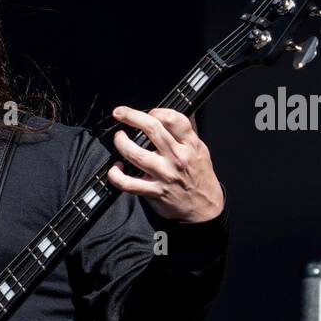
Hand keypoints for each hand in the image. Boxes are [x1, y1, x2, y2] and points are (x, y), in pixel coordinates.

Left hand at [107, 106, 224, 223]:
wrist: (204, 208)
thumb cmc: (200, 178)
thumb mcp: (201, 150)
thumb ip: (186, 133)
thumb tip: (171, 115)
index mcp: (190, 145)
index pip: (173, 119)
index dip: (157, 111)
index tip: (148, 112)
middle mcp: (177, 157)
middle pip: (152, 129)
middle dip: (131, 116)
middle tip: (120, 113)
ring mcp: (164, 174)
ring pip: (135, 154)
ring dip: (121, 143)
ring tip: (119, 138)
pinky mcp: (154, 191)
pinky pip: (128, 183)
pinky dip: (116, 175)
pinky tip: (115, 168)